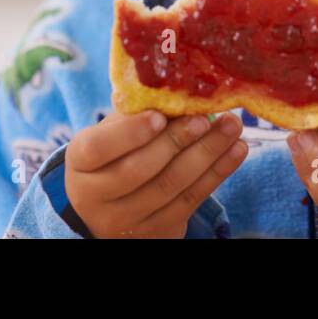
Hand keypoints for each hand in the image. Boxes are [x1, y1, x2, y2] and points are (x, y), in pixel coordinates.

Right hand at [64, 109, 247, 237]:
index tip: (160, 115)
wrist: (110, 208)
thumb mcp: (113, 132)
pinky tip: (237, 149)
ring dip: (207, 153)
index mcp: (80, 163)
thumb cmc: (116, 155)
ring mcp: (126, 220)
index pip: (98, 148)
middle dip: (177, 140)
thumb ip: (136, 113)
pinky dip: (218, 172)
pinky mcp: (157, 232)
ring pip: (171, 186)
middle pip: (139, 169)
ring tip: (232, 127)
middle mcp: (96, 197)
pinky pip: (191, 200)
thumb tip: (176, 86)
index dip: (131, 132)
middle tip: (205, 118)